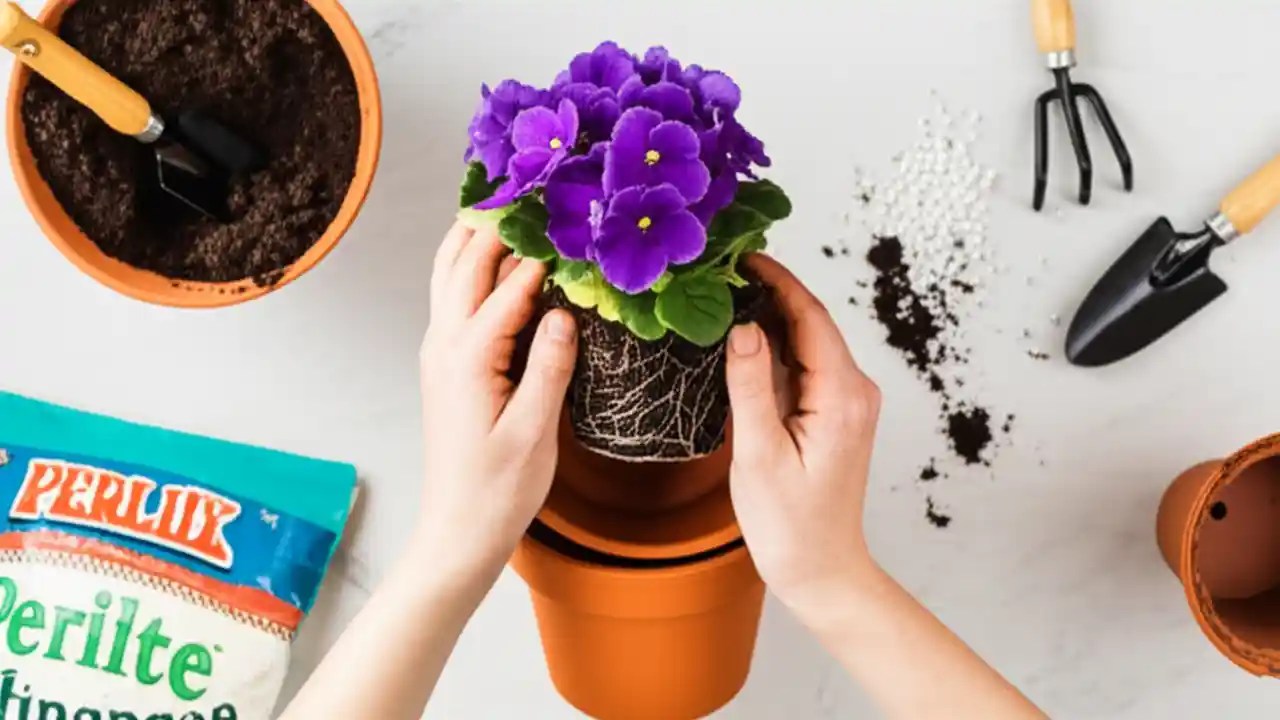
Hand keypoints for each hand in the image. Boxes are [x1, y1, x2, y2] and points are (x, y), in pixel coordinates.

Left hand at [417, 222, 577, 585]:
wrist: (458, 532)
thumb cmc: (497, 492)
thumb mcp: (534, 434)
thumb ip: (549, 368)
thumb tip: (565, 312)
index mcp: (469, 358)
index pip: (506, 285)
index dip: (539, 247)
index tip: (567, 210)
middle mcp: (445, 346)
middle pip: (462, 263)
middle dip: (494, 220)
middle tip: (530, 182)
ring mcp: (440, 354)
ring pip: (448, 275)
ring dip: (473, 237)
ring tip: (506, 201)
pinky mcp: (447, 366)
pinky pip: (453, 299)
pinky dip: (472, 267)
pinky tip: (498, 261)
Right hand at [724, 255, 881, 612]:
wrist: (822, 569)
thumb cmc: (791, 525)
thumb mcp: (759, 454)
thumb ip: (751, 386)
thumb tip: (742, 327)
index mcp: (842, 396)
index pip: (810, 317)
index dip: (777, 281)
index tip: (742, 254)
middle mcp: (853, 391)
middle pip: (810, 323)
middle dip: (768, 292)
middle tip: (719, 269)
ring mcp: (846, 402)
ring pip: (806, 342)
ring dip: (769, 319)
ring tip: (722, 295)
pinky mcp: (834, 413)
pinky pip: (803, 366)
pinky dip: (774, 348)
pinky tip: (741, 340)